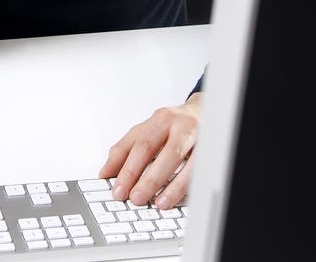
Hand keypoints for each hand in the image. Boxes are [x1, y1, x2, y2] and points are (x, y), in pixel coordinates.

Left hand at [98, 93, 201, 209]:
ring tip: (151, 201)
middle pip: (151, 147)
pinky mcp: (209, 147)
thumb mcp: (151, 131)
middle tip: (130, 197)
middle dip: (138, 174)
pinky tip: (172, 197)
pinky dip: (182, 184)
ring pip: (174, 156)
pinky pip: (195, 167)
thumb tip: (105, 173)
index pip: (137, 142)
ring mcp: (194, 133)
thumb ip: (127, 149)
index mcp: (159, 119)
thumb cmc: (176, 126)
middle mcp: (175, 124)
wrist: (208, 113)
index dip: (123, 166)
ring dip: (160, 181)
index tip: (115, 188)